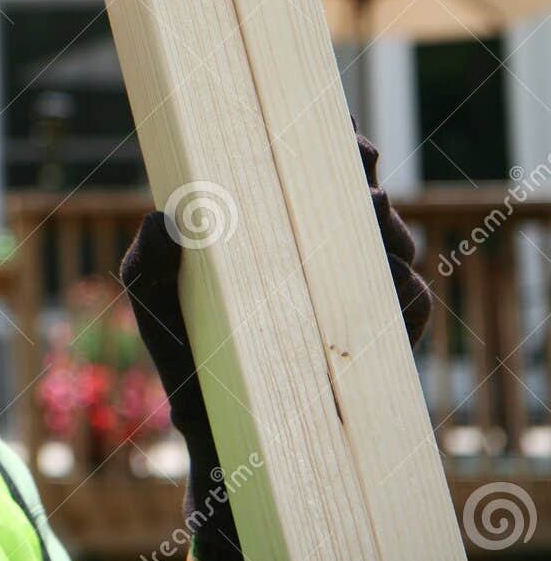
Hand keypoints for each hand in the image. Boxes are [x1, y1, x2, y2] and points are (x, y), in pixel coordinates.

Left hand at [117, 133, 431, 560]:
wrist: (220, 439)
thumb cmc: (186, 360)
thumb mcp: (155, 305)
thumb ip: (147, 262)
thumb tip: (161, 217)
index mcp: (272, 233)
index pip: (308, 174)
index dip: (329, 142)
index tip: (334, 121)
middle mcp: (318, 256)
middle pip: (362, 196)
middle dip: (361, 171)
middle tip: (357, 158)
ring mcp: (354, 294)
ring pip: (396, 241)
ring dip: (385, 224)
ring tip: (367, 210)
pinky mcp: (382, 338)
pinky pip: (412, 301)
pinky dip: (403, 287)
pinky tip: (385, 276)